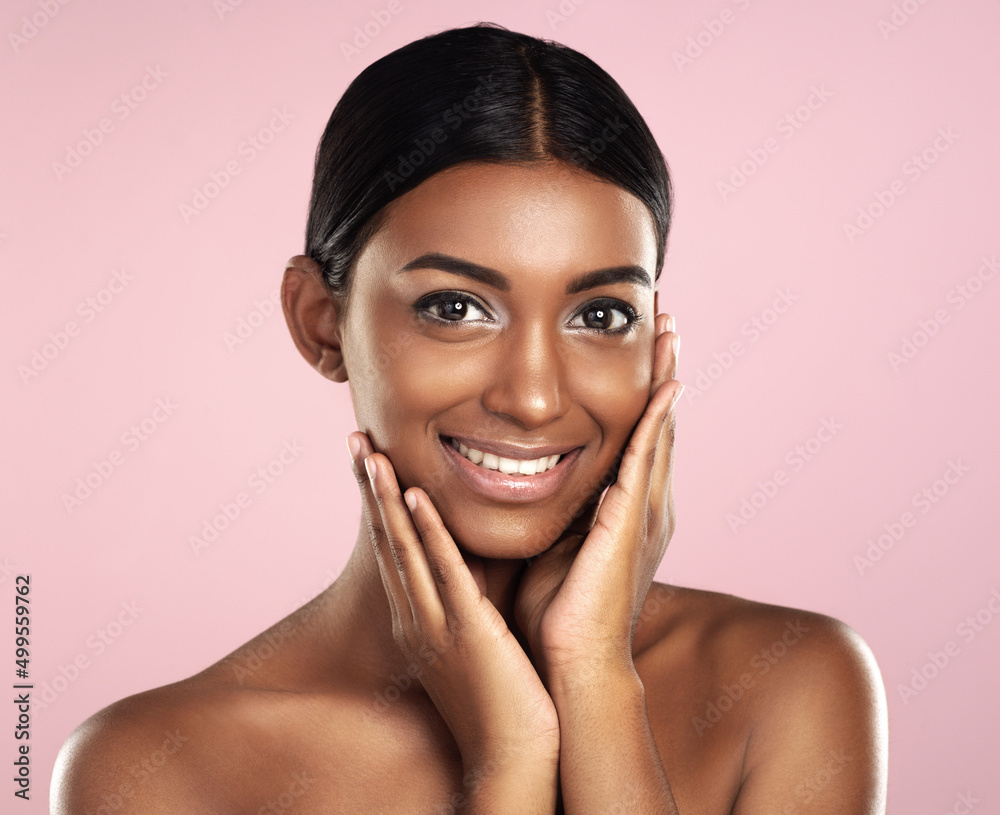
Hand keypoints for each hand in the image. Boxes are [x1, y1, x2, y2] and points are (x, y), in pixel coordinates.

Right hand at [348, 433, 560, 770]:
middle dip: (371, 490)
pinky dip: (427, 532)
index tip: (369, 461)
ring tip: (373, 454)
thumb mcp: (470, 647)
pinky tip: (415, 497)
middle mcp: (417, 618)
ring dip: (388, 499)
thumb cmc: (499, 705)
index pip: (393, 549)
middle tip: (356, 441)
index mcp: (419, 620)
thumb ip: (464, 608)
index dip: (378, 503)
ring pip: (405, 549)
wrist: (510, 759)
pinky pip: (444, 571)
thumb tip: (470, 574)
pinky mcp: (467, 630)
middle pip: (387, 541)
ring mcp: (437, 624)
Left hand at [513, 313, 681, 683]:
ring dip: (664, 376)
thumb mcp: (556, 541)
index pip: (638, 435)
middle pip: (658, 421)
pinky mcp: (633, 520)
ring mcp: (646, 511)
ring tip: (670, 331)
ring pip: (660, 427)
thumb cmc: (556, 610)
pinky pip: (649, 457)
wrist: (572, 662)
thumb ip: (556, 507)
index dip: (642, 389)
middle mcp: (647, 505)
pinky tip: (667, 383)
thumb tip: (523, 474)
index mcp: (628, 510)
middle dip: (662, 368)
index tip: (640, 346)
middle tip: (667, 320)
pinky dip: (658, 417)